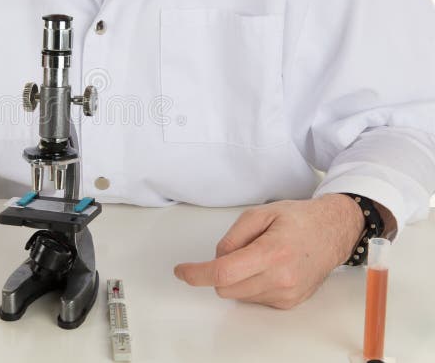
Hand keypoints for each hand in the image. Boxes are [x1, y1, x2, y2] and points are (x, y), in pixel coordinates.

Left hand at [173, 194, 363, 308]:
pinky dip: (251, 284)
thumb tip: (218, 258)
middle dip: (219, 271)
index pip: (223, 272)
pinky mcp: (289, 302)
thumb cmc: (298, 219)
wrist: (334, 232)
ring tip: (260, 255)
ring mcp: (286, 294)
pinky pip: (253, 298)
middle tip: (236, 249)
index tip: (182, 271)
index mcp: (272, 252)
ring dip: (237, 278)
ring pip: (238, 294)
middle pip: (226, 287)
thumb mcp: (259, 214)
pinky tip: (268, 267)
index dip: (197, 273)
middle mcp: (281, 278)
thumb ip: (233, 237)